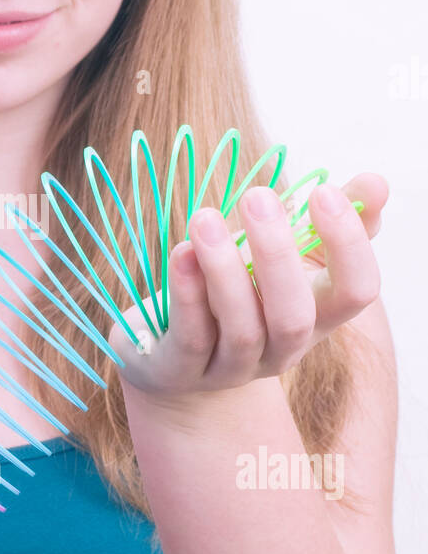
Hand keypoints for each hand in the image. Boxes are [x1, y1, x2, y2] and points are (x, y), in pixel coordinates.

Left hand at [109, 173, 387, 405]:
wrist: (178, 355)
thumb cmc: (244, 289)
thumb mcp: (288, 254)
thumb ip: (332, 219)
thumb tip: (376, 182)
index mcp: (318, 316)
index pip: (356, 291)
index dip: (348, 245)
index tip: (323, 192)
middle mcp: (282, 349)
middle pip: (295, 316)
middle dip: (278, 254)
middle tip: (257, 197)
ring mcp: (234, 367)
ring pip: (242, 328)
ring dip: (224, 269)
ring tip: (205, 218)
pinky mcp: (184, 371)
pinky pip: (192, 337)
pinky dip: (187, 292)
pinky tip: (181, 252)